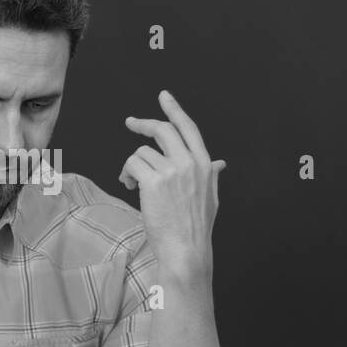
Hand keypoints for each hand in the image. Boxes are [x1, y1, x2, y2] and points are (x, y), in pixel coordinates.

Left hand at [118, 90, 226, 278]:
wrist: (186, 250)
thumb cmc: (196, 228)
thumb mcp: (211, 197)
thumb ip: (211, 175)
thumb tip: (220, 163)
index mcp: (204, 165)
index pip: (189, 128)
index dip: (175, 109)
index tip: (163, 96)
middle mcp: (190, 163)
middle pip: (163, 130)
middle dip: (144, 123)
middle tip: (131, 123)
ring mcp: (172, 171)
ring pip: (142, 152)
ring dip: (133, 165)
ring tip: (133, 182)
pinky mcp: (154, 182)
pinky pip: (132, 164)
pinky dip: (126, 174)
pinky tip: (130, 186)